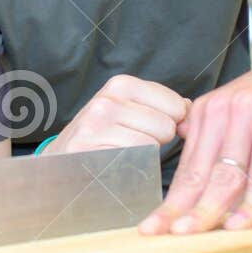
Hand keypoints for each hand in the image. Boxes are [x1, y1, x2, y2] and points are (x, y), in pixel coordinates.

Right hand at [47, 75, 189, 155]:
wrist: (59, 163)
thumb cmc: (101, 137)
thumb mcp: (128, 110)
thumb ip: (162, 106)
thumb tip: (192, 109)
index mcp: (121, 84)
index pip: (176, 104)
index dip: (172, 122)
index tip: (152, 127)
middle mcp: (107, 100)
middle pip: (167, 126)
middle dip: (158, 140)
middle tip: (132, 142)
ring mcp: (95, 126)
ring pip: (151, 145)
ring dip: (144, 156)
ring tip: (122, 152)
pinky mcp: (89, 151)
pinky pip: (132, 162)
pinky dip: (131, 168)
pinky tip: (114, 164)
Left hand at [139, 40, 251, 235]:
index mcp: (209, 110)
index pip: (188, 166)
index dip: (172, 200)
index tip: (156, 225)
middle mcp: (221, 112)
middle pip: (196, 173)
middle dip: (176, 210)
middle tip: (157, 235)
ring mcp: (247, 119)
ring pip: (223, 177)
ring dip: (207, 212)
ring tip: (192, 237)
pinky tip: (241, 225)